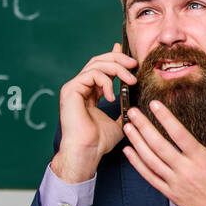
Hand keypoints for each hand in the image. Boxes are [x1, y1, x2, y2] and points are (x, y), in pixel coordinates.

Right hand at [51, 42, 139, 182]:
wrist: (87, 151)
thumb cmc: (100, 141)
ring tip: (130, 81)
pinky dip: (106, 81)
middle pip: (98, 61)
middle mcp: (80, 87)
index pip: (101, 68)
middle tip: (134, 64)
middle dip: (118, 59)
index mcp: (89, 92)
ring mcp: (74, 87)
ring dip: (117, 69)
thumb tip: (135, 99)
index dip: (114, 57)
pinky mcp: (71, 89)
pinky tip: (112, 96)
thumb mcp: (119, 121)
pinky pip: (91, 75)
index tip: (128, 55)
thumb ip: (124, 108)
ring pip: (96, 65)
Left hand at [121, 100, 205, 205]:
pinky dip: (138, 164)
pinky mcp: (171, 194)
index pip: (179, 134)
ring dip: (137, 143)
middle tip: (133, 112)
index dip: (165, 118)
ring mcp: (176, 184)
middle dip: (144, 127)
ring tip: (127, 127)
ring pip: (151, 161)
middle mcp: (186, 171)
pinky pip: (150, 177)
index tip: (154, 104)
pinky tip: (129, 152)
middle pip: (159, 145)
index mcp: (201, 159)